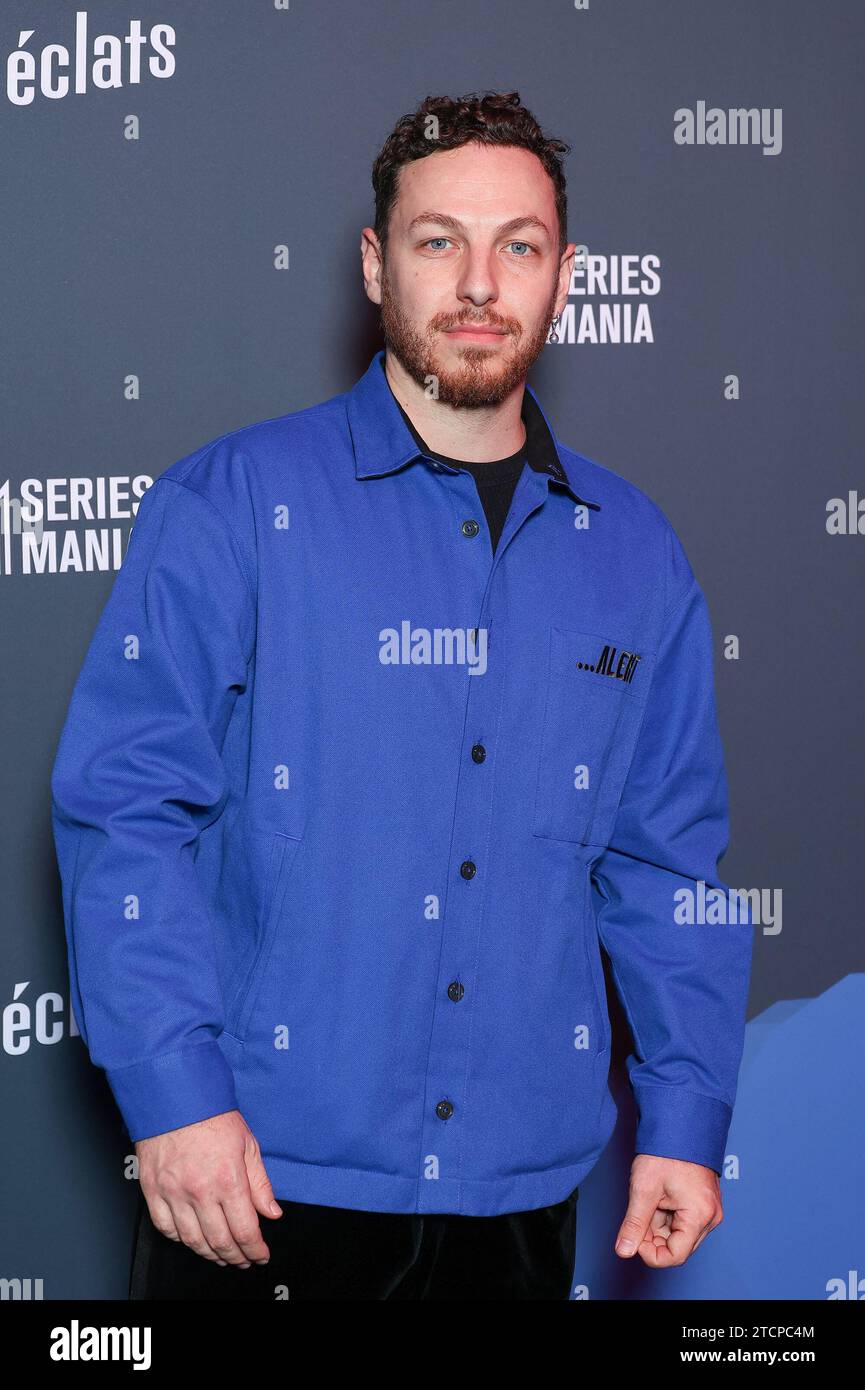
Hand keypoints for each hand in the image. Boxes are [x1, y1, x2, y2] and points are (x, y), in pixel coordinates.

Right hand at [135, 1109, 282, 1266]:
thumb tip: (272, 1212)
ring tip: (221, 1256)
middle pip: (220, 1241)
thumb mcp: (248, 1144)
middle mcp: (199, 1190)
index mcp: (228, 1178)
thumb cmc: (212, 1116)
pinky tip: (192, 1239)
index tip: (261, 1255)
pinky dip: (180, 1239)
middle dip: (236, 1257)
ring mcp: (173, 1193)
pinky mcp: (152, 1190)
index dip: (255, 1249)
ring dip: (210, 1254)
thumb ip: (260, 1183)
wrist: (174, 1097)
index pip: (245, 1230)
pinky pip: (165, 1227)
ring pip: (193, 1240)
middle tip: (244, 1261)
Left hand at [614, 1153, 721, 1267]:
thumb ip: (634, 1224)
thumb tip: (624, 1250)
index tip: (635, 1237)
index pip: (675, 1256)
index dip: (650, 1253)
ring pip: (679, 1235)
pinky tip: (658, 1199)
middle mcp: (710, 1217)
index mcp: (700, 1215)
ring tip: (649, 1201)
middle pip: (678, 1247)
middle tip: (638, 1215)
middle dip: (653, 1237)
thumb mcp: (643, 1189)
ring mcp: (709, 1210)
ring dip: (659, 1226)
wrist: (679, 1126)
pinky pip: (684, 1222)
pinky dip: (666, 1217)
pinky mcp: (704, 1204)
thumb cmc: (666, 1152)